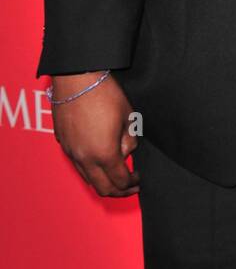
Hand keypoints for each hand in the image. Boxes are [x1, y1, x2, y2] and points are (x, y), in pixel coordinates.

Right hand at [49, 72, 139, 197]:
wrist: (77, 78)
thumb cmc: (104, 94)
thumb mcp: (128, 117)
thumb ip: (129, 140)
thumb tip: (126, 152)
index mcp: (104, 153)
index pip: (120, 181)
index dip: (132, 183)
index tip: (139, 179)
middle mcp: (85, 158)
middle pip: (103, 188)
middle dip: (119, 191)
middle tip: (130, 185)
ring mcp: (71, 151)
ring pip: (88, 178)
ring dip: (103, 180)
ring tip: (115, 173)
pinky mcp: (63, 143)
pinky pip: (78, 164)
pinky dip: (90, 168)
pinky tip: (99, 158)